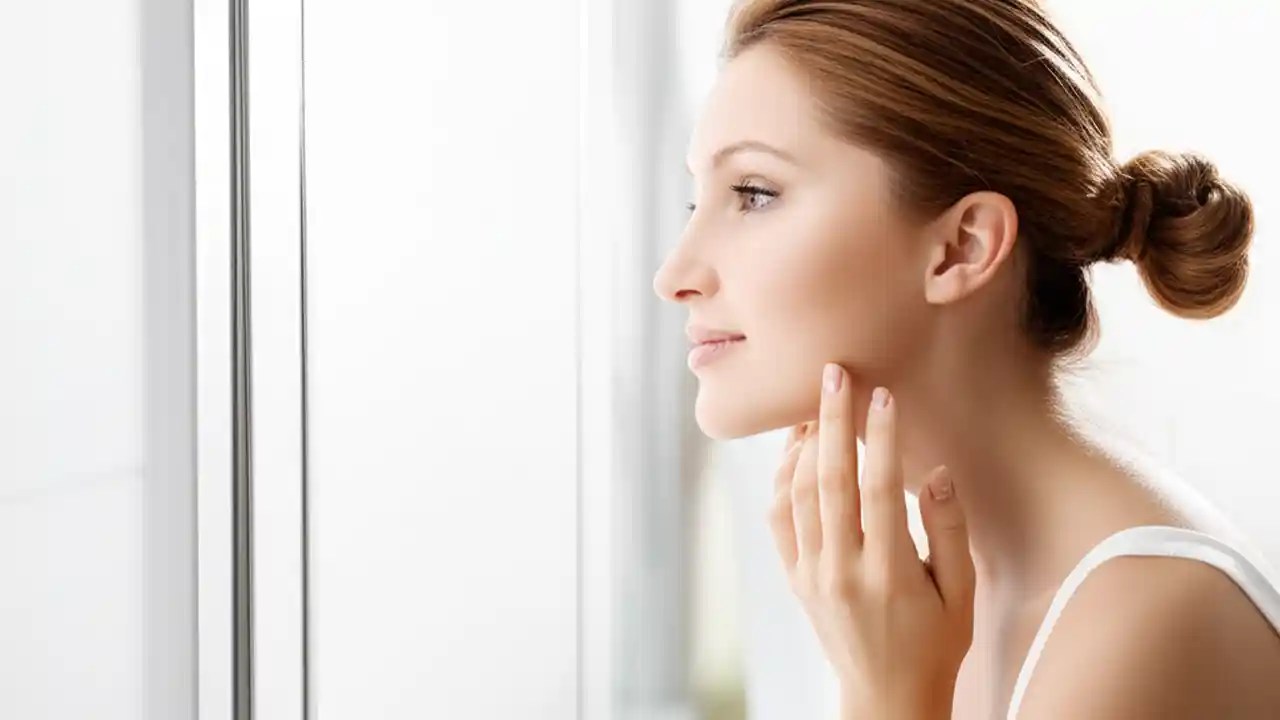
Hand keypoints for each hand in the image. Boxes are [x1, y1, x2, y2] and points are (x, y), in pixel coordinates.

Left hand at [768, 363, 974, 719]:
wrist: (886, 695)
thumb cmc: (935, 642)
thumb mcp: (961, 592)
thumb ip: (948, 530)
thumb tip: (936, 472)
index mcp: (889, 574)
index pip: (879, 491)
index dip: (879, 438)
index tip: (884, 395)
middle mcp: (842, 571)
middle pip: (829, 481)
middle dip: (830, 421)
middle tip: (834, 373)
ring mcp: (811, 574)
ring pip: (797, 494)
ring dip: (804, 443)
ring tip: (816, 402)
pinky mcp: (794, 577)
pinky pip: (779, 517)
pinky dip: (783, 477)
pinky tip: (798, 448)